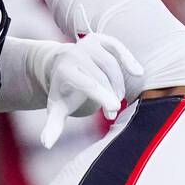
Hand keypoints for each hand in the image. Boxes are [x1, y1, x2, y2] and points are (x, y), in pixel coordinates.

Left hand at [42, 32, 142, 148]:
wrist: (60, 64)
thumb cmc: (62, 91)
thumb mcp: (56, 108)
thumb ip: (52, 126)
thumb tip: (46, 145)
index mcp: (64, 70)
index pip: (87, 84)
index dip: (102, 97)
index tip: (113, 110)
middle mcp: (75, 53)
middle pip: (101, 76)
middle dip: (109, 96)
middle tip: (112, 115)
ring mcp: (88, 44)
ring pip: (111, 64)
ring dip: (118, 85)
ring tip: (117, 100)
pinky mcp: (100, 39)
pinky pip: (117, 47)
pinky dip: (128, 59)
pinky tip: (138, 72)